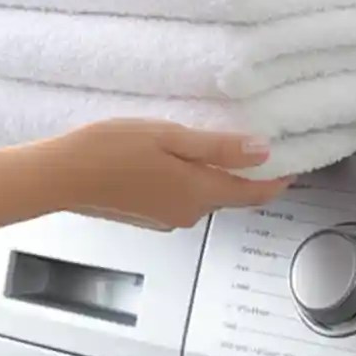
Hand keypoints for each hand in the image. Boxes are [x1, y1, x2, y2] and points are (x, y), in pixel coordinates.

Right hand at [35, 119, 292, 229]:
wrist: (60, 175)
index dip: (279, 179)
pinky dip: (189, 180)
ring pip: (205, 195)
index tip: (295, 161)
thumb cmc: (109, 151)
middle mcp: (188, 213)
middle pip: (231, 194)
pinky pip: (181, 197)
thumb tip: (263, 151)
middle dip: (246, 173)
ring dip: (214, 174)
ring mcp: (167, 217)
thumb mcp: (170, 137)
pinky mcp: (148, 216)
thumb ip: (219, 147)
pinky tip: (176, 158)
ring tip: (214, 143)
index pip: (255, 193)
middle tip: (255, 141)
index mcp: (199, 193)